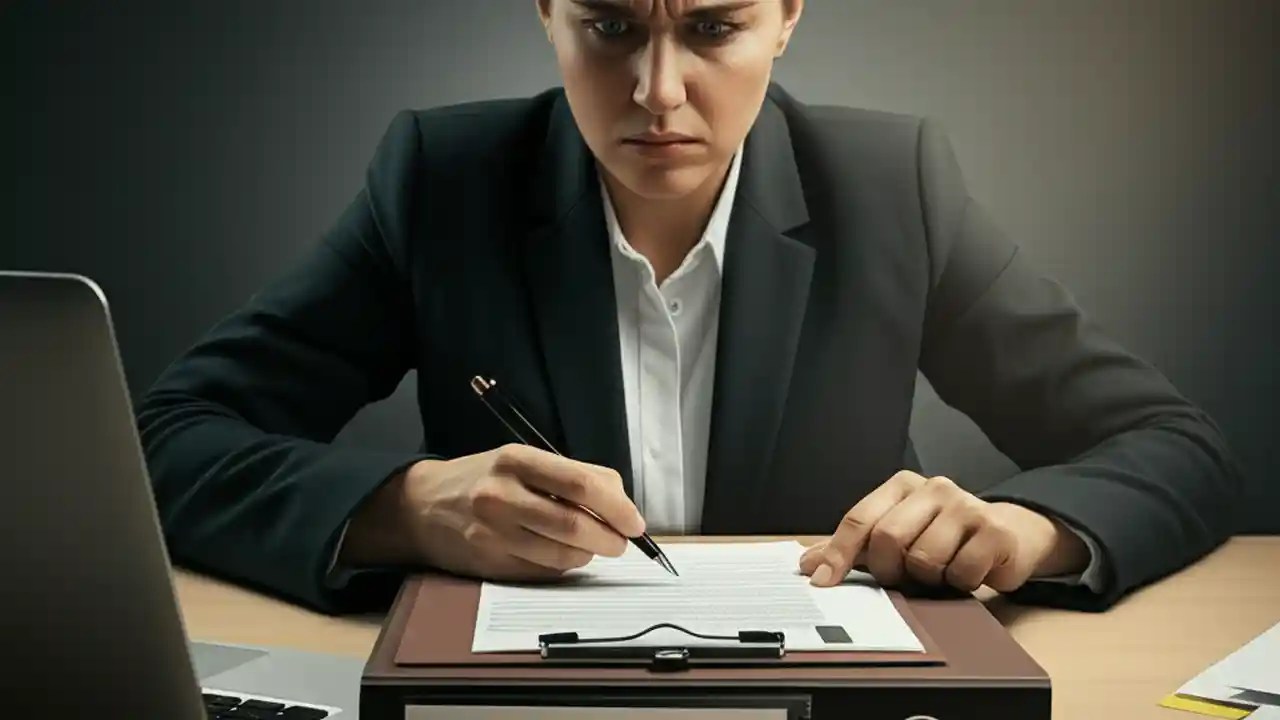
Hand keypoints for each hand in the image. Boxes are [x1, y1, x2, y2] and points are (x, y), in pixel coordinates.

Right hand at [341, 444, 644, 580]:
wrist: (422, 505)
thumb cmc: (485, 479)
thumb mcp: (524, 460)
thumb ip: (573, 474)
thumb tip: (621, 501)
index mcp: (517, 460)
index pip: (582, 484)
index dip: (618, 507)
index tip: (635, 522)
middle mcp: (502, 495)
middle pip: (575, 525)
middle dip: (610, 539)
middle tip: (620, 543)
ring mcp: (493, 532)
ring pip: (562, 554)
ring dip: (587, 555)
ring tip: (589, 546)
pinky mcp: (490, 562)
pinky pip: (543, 571)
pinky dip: (562, 565)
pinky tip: (558, 554)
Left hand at [798, 471, 1087, 592]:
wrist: (1012, 533)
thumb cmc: (945, 535)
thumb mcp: (898, 533)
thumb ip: (853, 547)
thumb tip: (809, 564)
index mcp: (902, 486)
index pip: (860, 519)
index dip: (838, 553)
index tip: (822, 581)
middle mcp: (934, 488)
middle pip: (888, 539)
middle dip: (889, 570)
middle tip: (903, 578)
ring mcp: (967, 506)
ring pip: (924, 559)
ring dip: (929, 579)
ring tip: (943, 570)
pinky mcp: (995, 530)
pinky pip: (961, 573)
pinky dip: (961, 583)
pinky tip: (970, 571)